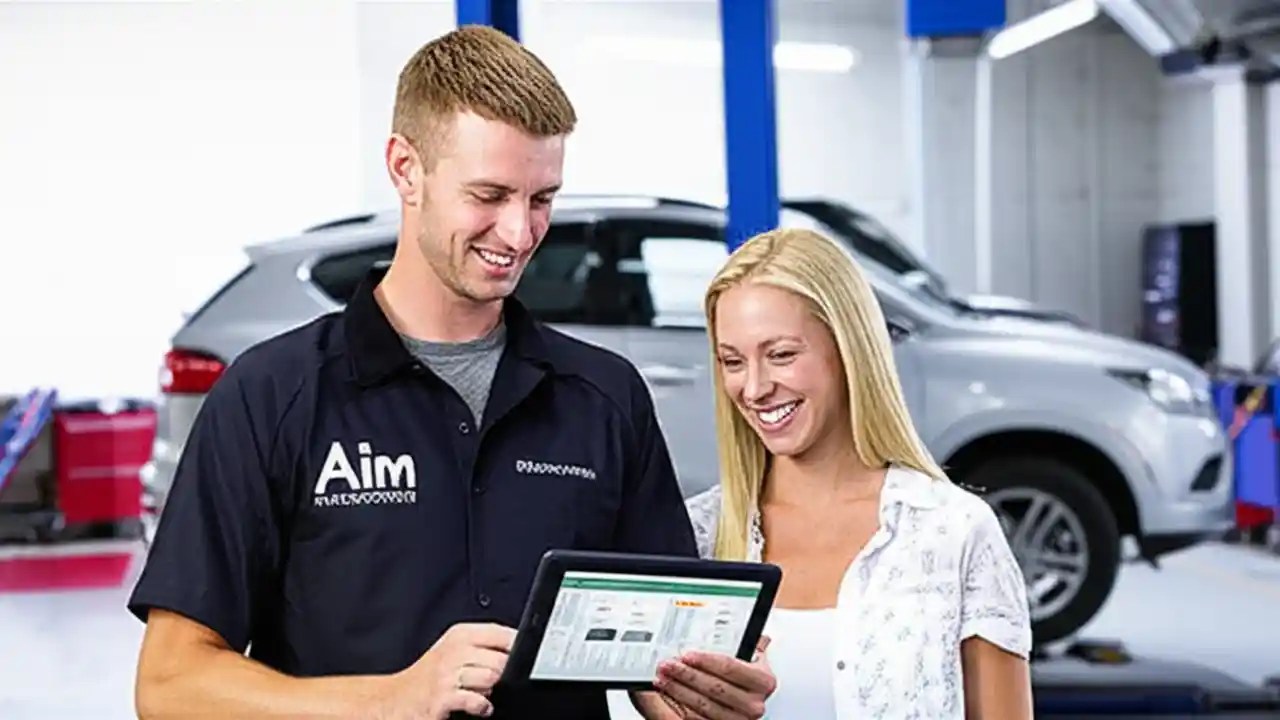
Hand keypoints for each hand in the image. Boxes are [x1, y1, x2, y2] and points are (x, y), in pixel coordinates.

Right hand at [379, 622, 516, 719]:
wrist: (395, 699)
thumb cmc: (429, 677)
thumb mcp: (454, 650)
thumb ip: (483, 646)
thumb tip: (516, 649)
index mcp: (460, 635)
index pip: (501, 633)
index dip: (517, 647)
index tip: (523, 658)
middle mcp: (453, 650)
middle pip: (501, 659)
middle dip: (504, 674)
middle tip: (494, 681)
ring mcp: (447, 675)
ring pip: (492, 677)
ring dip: (492, 690)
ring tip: (482, 692)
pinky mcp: (442, 698)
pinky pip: (476, 700)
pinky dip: (483, 706)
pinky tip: (479, 707)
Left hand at [653, 637, 775, 719]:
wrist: (744, 707)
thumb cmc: (745, 681)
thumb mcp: (751, 660)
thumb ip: (747, 644)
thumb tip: (749, 628)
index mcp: (763, 681)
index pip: (730, 667)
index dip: (706, 660)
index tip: (687, 655)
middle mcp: (753, 703)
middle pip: (713, 686)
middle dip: (686, 674)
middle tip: (668, 665)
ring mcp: (739, 719)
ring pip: (703, 705)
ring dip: (678, 690)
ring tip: (663, 679)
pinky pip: (696, 719)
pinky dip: (680, 707)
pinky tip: (669, 696)